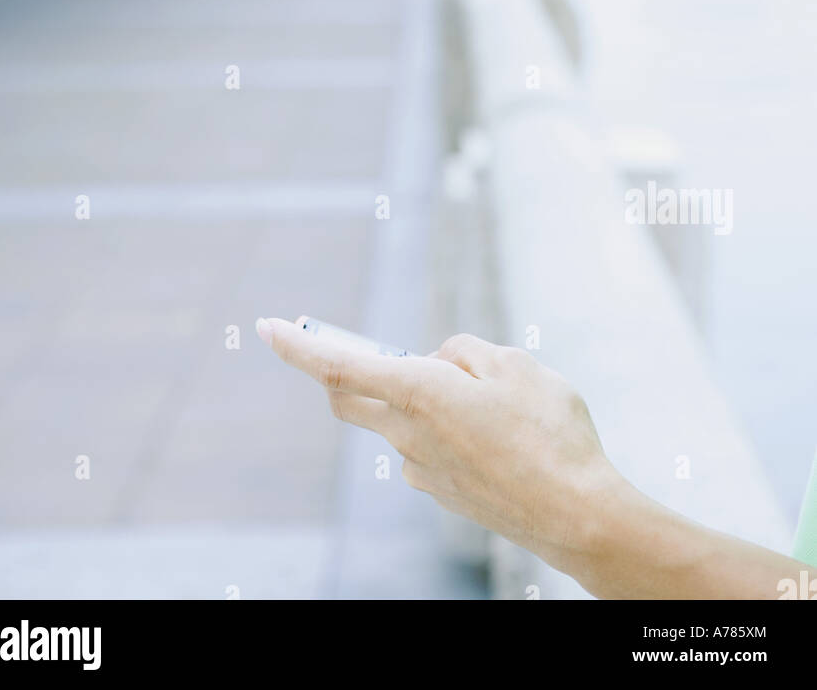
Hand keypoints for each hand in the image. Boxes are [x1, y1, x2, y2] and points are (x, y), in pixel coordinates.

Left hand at [257, 318, 617, 573]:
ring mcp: (422, 470)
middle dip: (343, 370)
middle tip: (356, 347)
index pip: (338, 366)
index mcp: (419, 393)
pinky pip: (427, 446)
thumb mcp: (514, 363)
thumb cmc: (550, 432)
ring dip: (420, 397)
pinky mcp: (442, 492)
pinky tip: (497, 434)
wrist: (578, 516)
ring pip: (399, 419)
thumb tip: (439, 361)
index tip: (265, 327)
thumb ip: (464, 352)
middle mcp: (408, 435)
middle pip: (351, 397)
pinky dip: (445, 428)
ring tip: (495, 398)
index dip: (296, 346)